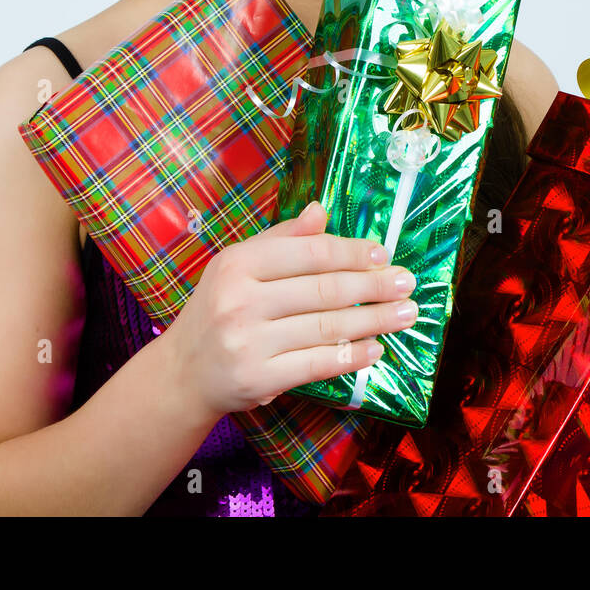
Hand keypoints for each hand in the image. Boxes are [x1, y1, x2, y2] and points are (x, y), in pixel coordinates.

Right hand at [160, 201, 415, 418]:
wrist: (182, 372)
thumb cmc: (219, 309)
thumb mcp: (239, 266)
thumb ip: (283, 239)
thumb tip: (321, 210)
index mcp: (239, 264)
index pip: (309, 253)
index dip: (351, 253)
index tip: (383, 255)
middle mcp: (241, 301)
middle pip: (324, 290)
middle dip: (374, 286)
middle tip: (408, 283)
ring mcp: (248, 342)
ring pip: (326, 327)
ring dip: (374, 320)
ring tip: (405, 314)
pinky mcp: (258, 379)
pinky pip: (316, 364)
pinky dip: (351, 356)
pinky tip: (376, 348)